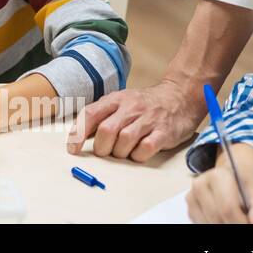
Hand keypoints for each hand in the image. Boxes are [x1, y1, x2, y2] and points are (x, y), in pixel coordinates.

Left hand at [67, 80, 202, 160]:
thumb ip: (101, 115)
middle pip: (106, 131)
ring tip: (124, 151)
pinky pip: (145, 148)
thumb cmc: (144, 104)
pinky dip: (138, 155)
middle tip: (106, 151)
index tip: (72, 149)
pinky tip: (138, 152)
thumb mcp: (120, 102)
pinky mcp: (164, 132)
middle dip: (102, 147)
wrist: (180, 97)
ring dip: (119, 153)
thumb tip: (77, 134)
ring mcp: (148, 119)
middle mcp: (130, 108)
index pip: (90, 114)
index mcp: (115, 99)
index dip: (77, 134)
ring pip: (124, 141)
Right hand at [186, 144, 252, 223]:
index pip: (228, 209)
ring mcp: (192, 197)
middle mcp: (199, 185)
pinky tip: (226, 219)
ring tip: (237, 218)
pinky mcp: (190, 208)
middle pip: (218, 217)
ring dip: (225, 225)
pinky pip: (202, 223)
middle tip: (246, 223)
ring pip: (209, 222)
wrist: (232, 170)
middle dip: (234, 224)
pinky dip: (216, 225)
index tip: (252, 225)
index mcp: (216, 177)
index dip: (242, 222)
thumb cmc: (244, 179)